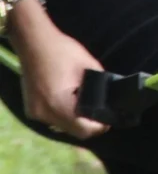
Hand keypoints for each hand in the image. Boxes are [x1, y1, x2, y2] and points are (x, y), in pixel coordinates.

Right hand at [15, 13, 108, 139]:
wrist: (35, 43)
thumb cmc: (63, 51)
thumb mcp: (88, 66)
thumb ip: (100, 85)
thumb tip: (110, 98)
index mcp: (60, 105)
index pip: (84, 130)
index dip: (99, 127)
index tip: (108, 121)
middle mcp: (45, 114)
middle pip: (72, 130)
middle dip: (88, 124)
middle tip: (100, 114)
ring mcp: (35, 113)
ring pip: (61, 125)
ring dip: (74, 119)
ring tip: (86, 105)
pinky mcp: (30, 109)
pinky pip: (51, 118)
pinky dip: (62, 114)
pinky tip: (69, 101)